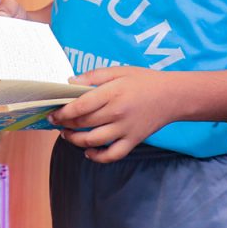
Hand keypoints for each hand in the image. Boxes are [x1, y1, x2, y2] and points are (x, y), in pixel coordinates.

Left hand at [50, 67, 184, 162]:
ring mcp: (125, 129)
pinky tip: (88, 152)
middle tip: (57, 122)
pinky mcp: (133, 141)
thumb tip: (70, 82)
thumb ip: (94, 76)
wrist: (173, 96)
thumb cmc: (144, 81)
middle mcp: (117, 113)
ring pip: (93, 141)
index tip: (53, 112)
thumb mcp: (119, 71)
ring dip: (75, 140)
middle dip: (65, 124)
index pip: (80, 106)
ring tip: (67, 135)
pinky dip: (98, 157)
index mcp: (113, 93)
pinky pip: (112, 155)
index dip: (63, 111)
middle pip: (84, 123)